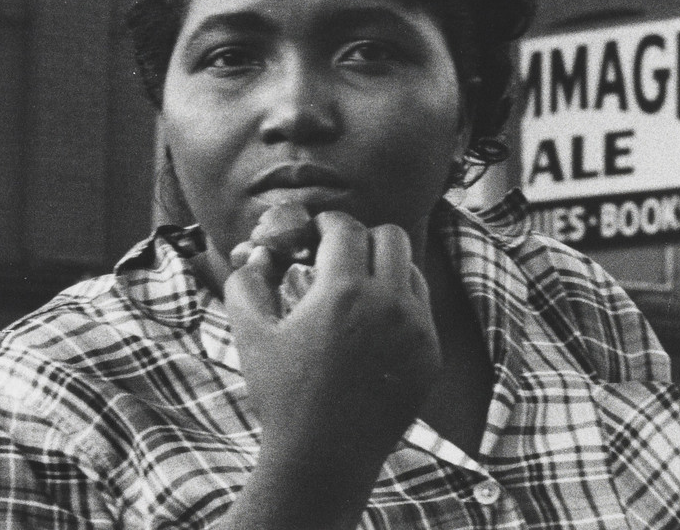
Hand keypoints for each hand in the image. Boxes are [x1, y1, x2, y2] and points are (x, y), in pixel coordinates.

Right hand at [226, 212, 439, 506]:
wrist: (324, 455)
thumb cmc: (282, 395)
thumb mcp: (251, 336)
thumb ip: (247, 283)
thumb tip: (258, 252)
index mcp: (344, 292)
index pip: (346, 228)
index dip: (327, 223)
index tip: (314, 232)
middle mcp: (389, 303)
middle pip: (390, 236)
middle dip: (361, 238)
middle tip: (336, 256)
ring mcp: (418, 328)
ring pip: (411, 269)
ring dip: (384, 268)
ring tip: (354, 290)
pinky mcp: (431, 352)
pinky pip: (423, 307)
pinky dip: (400, 302)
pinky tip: (372, 323)